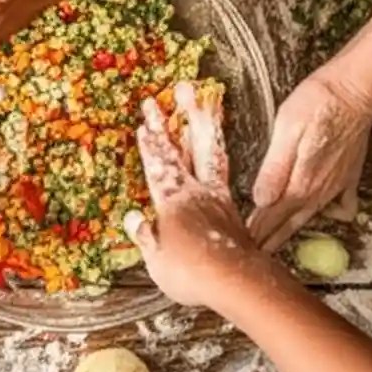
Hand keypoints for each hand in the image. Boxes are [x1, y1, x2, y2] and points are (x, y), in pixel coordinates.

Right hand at [124, 82, 269, 307]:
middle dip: (178, 120)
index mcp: (173, 202)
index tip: (146, 121)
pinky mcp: (231, 210)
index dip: (152, 144)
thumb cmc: (191, 272)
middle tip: (178, 90)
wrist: (238, 281)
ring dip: (206, 126)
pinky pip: (223, 171)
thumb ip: (145, 235)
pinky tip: (216, 149)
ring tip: (206, 102)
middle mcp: (196, 193)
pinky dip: (219, 153)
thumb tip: (133, 217)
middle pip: (186, 149)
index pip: (159, 166)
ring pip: (210, 153)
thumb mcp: (157, 259)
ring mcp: (217, 199)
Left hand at [247, 65, 371, 251]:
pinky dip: (331, 215)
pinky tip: (323, 213)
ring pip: (309, 217)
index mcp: (300, 181)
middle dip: (269, 239)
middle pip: (288, 221)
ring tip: (278, 242)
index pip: (271, 213)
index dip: (255, 230)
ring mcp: (336, 185)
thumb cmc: (317, 102)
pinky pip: (341, 206)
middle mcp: (319, 190)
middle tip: (253, 254)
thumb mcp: (286, 129)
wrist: (355, 89)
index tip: (239, 243)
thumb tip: (261, 200)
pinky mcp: (349, 175)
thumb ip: (275, 168)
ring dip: (291, 231)